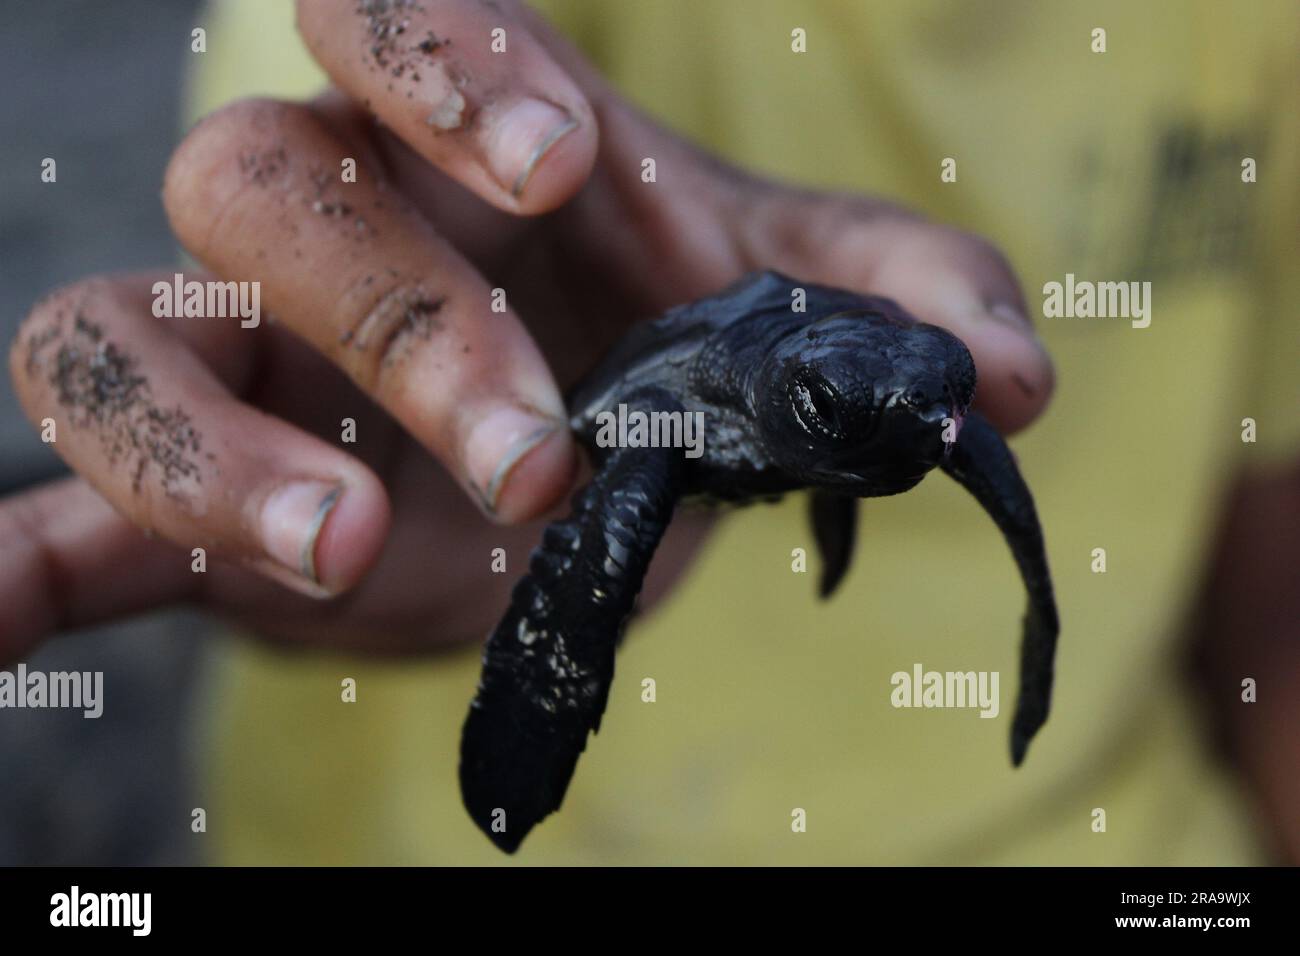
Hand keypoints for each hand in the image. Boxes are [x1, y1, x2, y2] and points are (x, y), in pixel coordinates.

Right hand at [1, 0, 1052, 659]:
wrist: (566, 469)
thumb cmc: (654, 345)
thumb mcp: (778, 302)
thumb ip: (897, 305)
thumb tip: (1014, 377)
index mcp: (455, 139)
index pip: (394, 20)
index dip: (456, 63)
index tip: (557, 156)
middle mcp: (310, 226)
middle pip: (270, 190)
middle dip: (405, 318)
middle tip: (539, 453)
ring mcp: (226, 364)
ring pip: (118, 340)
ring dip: (214, 446)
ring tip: (357, 549)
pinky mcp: (183, 506)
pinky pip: (51, 514)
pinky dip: (8, 565)